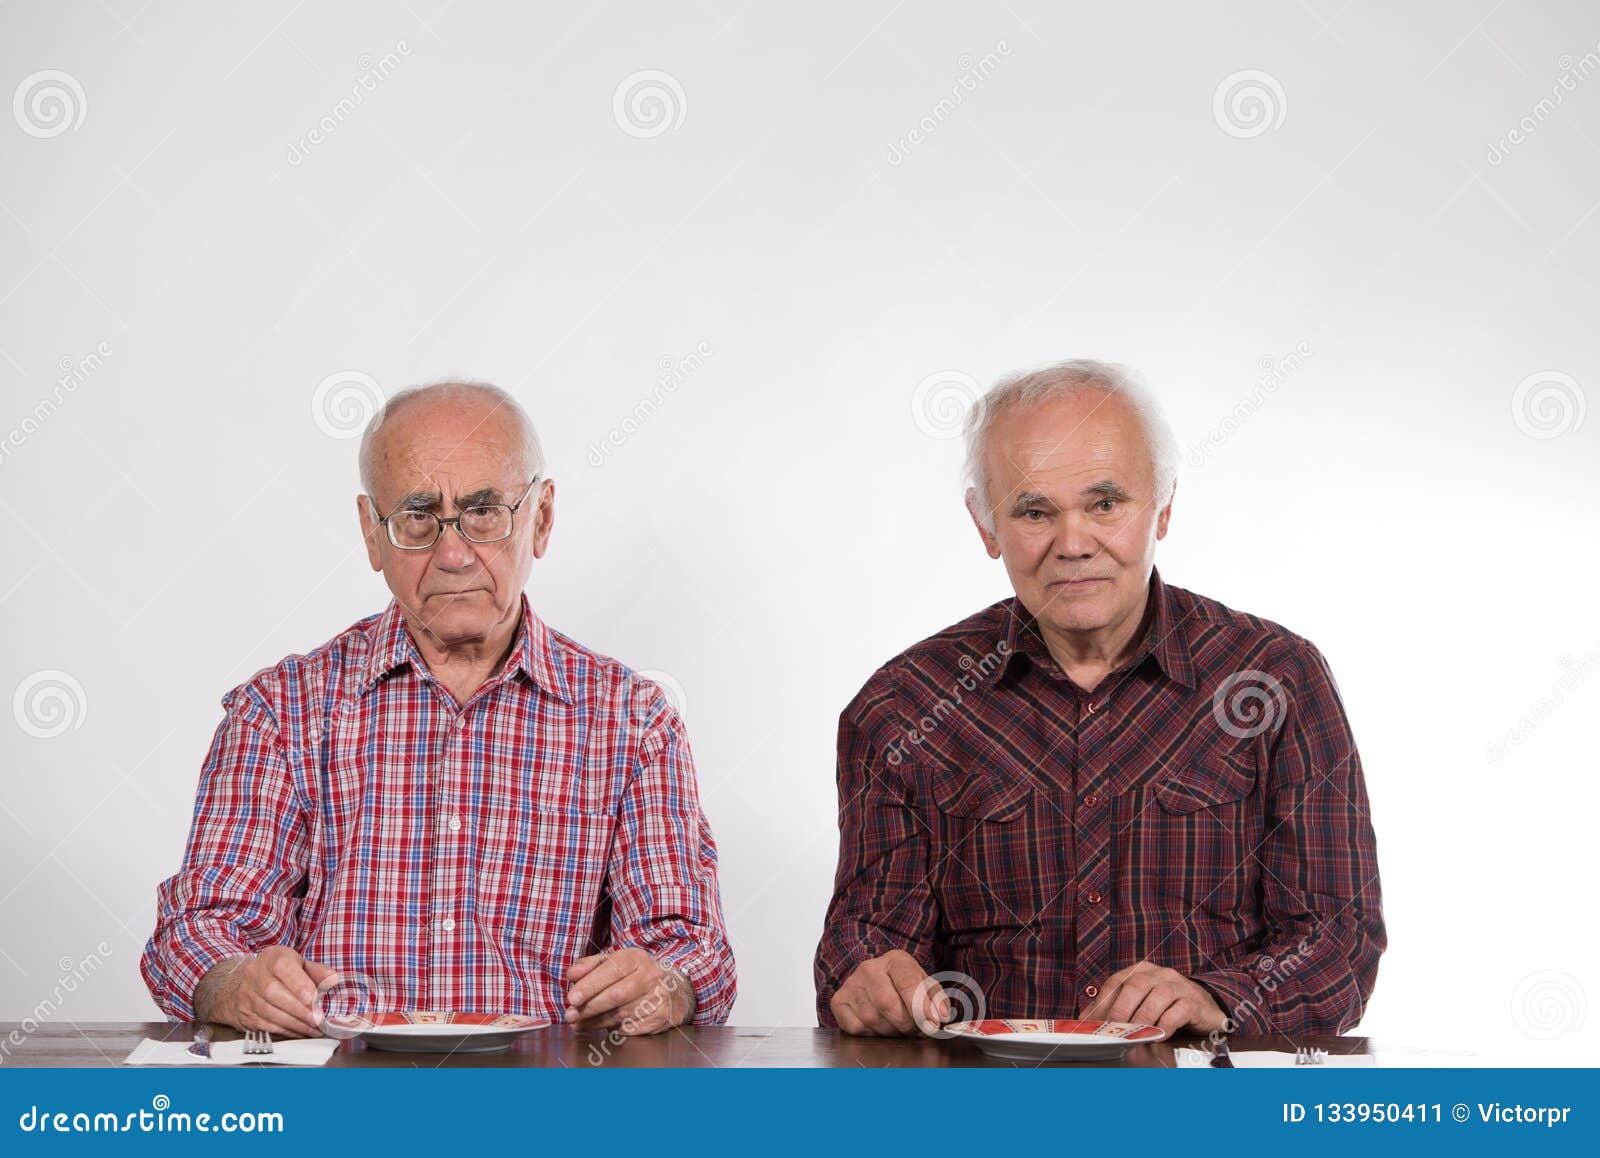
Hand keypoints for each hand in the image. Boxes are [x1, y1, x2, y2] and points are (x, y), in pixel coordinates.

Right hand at [193, 947, 339, 1037]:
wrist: (240, 983)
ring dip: (295, 1024)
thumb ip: (317, 971)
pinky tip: (300, 1032)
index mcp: (272, 958)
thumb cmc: (277, 972)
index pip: (283, 969)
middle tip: (318, 1020)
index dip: (300, 986)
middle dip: (300, 1009)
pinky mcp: (245, 1015)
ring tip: (314, 1029)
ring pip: (269, 1013)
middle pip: (274, 993)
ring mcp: (247, 996)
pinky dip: (286, 1031)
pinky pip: (265, 1026)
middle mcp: (256, 975)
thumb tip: (334, 980)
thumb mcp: (297, 963)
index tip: (315, 1000)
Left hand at [564, 948, 694, 1034]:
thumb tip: (572, 974)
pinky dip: (612, 1029)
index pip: (611, 970)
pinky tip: (602, 1027)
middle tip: (570, 1015)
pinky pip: (630, 1027)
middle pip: (616, 995)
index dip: (590, 985)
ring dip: (595, 1022)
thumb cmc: (635, 974)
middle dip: (590, 1007)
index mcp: (636, 958)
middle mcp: (651, 976)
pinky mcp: (660, 1018)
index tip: (572, 998)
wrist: (673, 988)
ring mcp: (658, 997)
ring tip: (578, 1023)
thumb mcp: (614, 962)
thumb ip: (590, 966)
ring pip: (621, 1014)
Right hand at [829, 949, 950, 1035]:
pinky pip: (856, 1028)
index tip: (932, 1024)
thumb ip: (936, 1001)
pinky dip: (871, 1034)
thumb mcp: (926, 988)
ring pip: (872, 1019)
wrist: (877, 984)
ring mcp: (851, 984)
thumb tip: (939, 1016)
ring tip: (897, 1025)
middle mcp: (869, 968)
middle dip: (905, 1023)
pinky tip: (878, 1026)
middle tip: (914, 1028)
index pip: (907, 982)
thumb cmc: (905, 988)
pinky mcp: (838, 1001)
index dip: (921, 1007)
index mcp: (895, 960)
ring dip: (890, 1031)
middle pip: (887, 1003)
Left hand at [1081, 960, 1227, 1034]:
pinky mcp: (1194, 1001)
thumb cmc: (1166, 1008)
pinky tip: (1158, 1036)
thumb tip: (1085, 1022)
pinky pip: (1178, 1011)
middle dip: (1121, 1010)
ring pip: (1157, 997)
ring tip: (1134, 1037)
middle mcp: (1159, 973)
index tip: (1093, 1023)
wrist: (1205, 1009)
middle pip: (1135, 985)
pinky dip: (1165, 1025)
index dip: (1103, 1002)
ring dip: (1143, 1019)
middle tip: (1113, 1032)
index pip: (1116, 982)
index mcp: (1140, 971)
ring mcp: (1178, 985)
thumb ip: (1116, 1009)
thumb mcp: (1140, 1004)